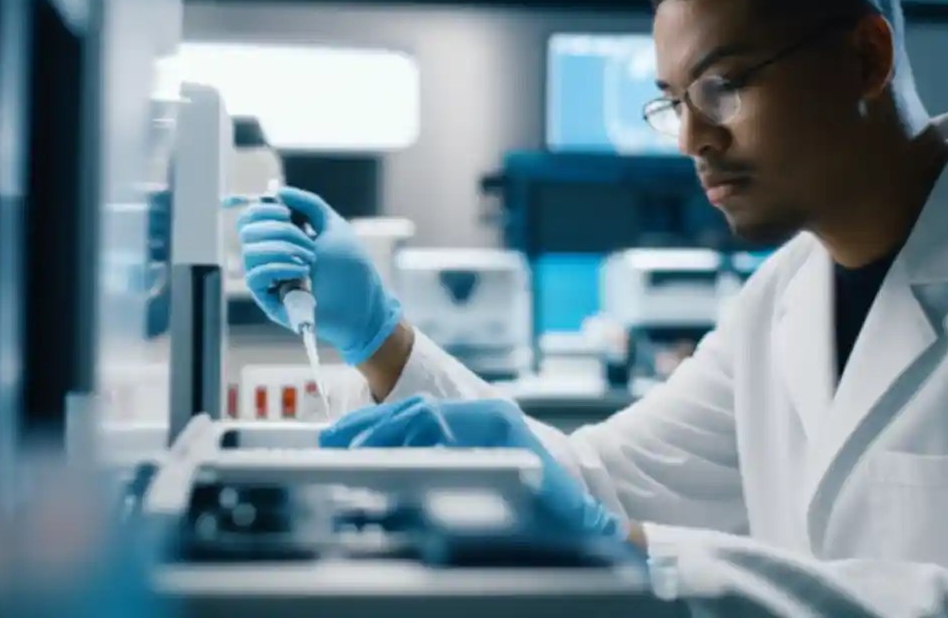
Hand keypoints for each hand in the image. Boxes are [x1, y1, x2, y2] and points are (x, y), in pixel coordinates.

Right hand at [237, 186, 401, 364]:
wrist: (363, 307)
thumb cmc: (352, 270)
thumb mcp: (334, 227)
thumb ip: (309, 205)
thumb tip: (279, 192)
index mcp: (285, 238)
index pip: (254, 218)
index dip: (264, 209)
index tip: (285, 211)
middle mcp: (273, 256)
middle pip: (248, 230)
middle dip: (280, 230)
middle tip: (309, 243)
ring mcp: (270, 278)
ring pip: (250, 251)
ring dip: (283, 249)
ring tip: (310, 260)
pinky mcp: (269, 299)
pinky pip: (254, 276)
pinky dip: (277, 267)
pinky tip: (301, 272)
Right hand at [320, 396, 624, 538]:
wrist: (567, 496)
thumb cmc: (560, 509)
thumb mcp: (566, 516)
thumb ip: (584, 524)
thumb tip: (613, 535)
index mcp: (501, 425)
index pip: (438, 418)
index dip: (397, 431)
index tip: (365, 450)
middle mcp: (482, 415)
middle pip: (417, 411)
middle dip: (374, 429)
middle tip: (338, 451)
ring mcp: (465, 418)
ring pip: (410, 413)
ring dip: (370, 427)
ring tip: (334, 446)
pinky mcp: (453, 428)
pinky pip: (410, 421)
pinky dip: (379, 429)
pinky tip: (352, 443)